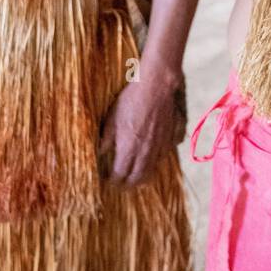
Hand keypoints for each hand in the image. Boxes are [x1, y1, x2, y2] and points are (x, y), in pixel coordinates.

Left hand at [98, 66, 185, 187]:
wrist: (156, 85)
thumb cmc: (130, 100)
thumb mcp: (111, 118)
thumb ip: (106, 139)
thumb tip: (99, 153)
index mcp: (129, 149)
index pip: (120, 175)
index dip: (113, 181)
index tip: (108, 181)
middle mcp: (146, 152)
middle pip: (139, 177)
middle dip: (129, 184)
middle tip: (122, 185)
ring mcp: (161, 145)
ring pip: (153, 169)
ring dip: (143, 176)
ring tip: (136, 177)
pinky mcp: (171, 137)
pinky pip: (164, 156)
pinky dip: (157, 161)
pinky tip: (153, 158)